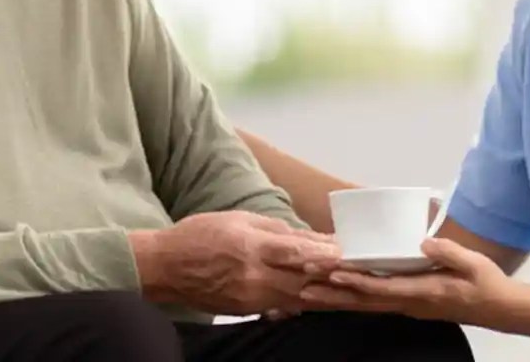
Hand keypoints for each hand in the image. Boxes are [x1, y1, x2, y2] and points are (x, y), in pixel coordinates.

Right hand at [130, 211, 339, 314]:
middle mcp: (254, 275)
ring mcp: (251, 297)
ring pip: (299, 298)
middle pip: (303, 280)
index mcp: (252, 246)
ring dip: (327, 295)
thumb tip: (310, 238)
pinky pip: (282, 307)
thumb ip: (276, 229)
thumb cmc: (200, 235)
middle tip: (365, 274)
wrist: (164, 268)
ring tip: (355, 290)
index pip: (296, 252)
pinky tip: (326, 301)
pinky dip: (305, 303)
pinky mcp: (248, 310)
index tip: (351, 254)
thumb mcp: (238, 219)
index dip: (325, 255)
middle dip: (335, 278)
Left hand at [299, 237, 512, 324]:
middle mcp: (409, 303)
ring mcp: (407, 306)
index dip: (356, 280)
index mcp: (422, 291)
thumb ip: (448, 252)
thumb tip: (423, 242)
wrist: (498, 308)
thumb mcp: (472, 263)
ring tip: (307, 295)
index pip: (382, 287)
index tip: (333, 273)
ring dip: (336, 300)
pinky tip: (336, 296)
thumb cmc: (486, 282)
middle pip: (363, 300)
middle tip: (302, 288)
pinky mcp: (408, 304)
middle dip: (333, 294)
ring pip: (364, 305)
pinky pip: (373, 304)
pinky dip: (351, 300)